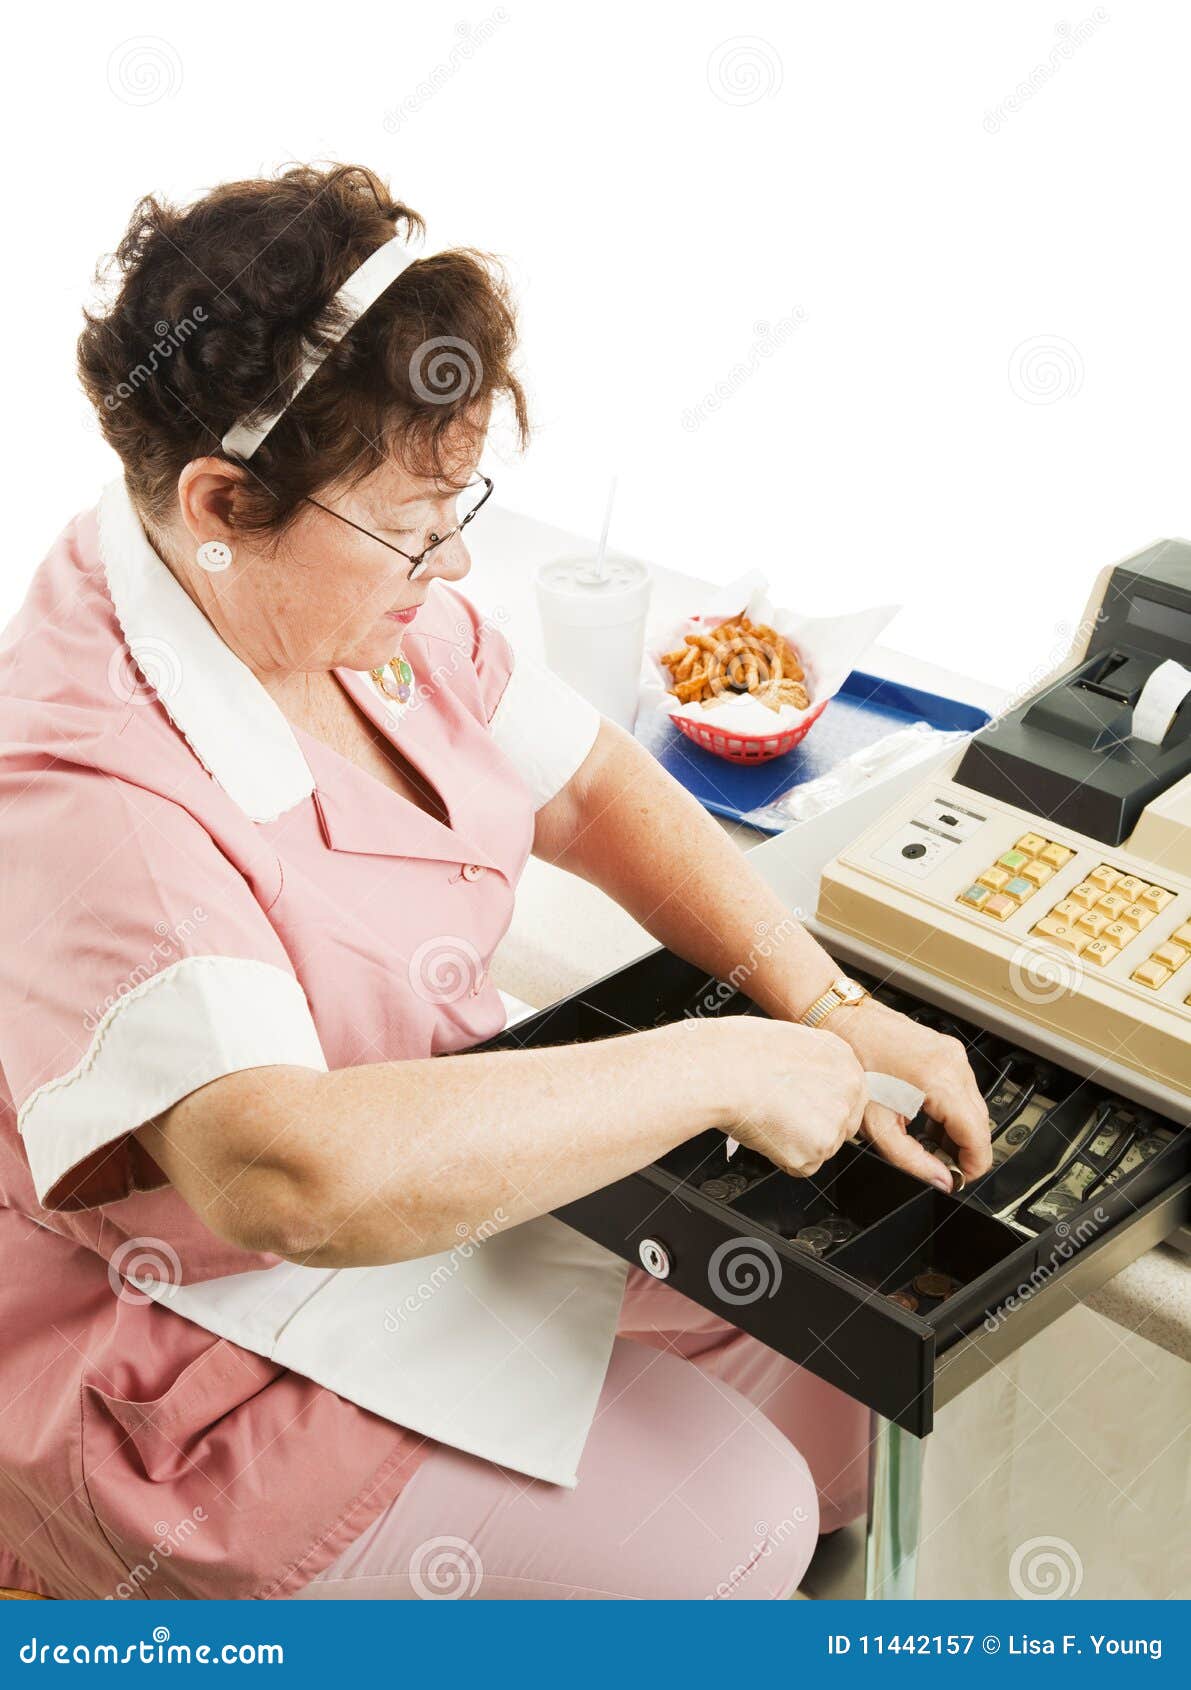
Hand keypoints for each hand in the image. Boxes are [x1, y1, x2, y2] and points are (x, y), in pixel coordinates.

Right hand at [711, 1018, 867, 1177]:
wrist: (720, 1070)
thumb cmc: (737, 1051)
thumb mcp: (787, 1044)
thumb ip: (809, 1069)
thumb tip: (804, 1087)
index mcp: (842, 1056)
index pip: (847, 1094)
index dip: (819, 1104)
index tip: (801, 1106)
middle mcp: (849, 1088)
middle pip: (840, 1125)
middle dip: (812, 1127)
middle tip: (779, 1115)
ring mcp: (836, 1121)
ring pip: (819, 1147)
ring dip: (793, 1142)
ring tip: (765, 1115)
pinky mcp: (817, 1151)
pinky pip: (800, 1166)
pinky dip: (779, 1157)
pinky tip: (763, 1130)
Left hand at [818, 996, 992, 1187]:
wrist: (844, 1022)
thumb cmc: (854, 1064)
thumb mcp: (878, 1124)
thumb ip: (912, 1160)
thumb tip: (940, 1180)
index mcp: (941, 1081)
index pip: (978, 1137)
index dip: (972, 1166)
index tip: (958, 1178)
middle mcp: (954, 1064)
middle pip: (980, 1123)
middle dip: (964, 1149)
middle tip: (938, 1164)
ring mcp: (954, 1054)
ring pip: (974, 1107)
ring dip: (958, 1130)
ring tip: (927, 1141)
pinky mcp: (948, 1050)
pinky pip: (963, 1089)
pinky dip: (952, 1110)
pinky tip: (926, 1119)